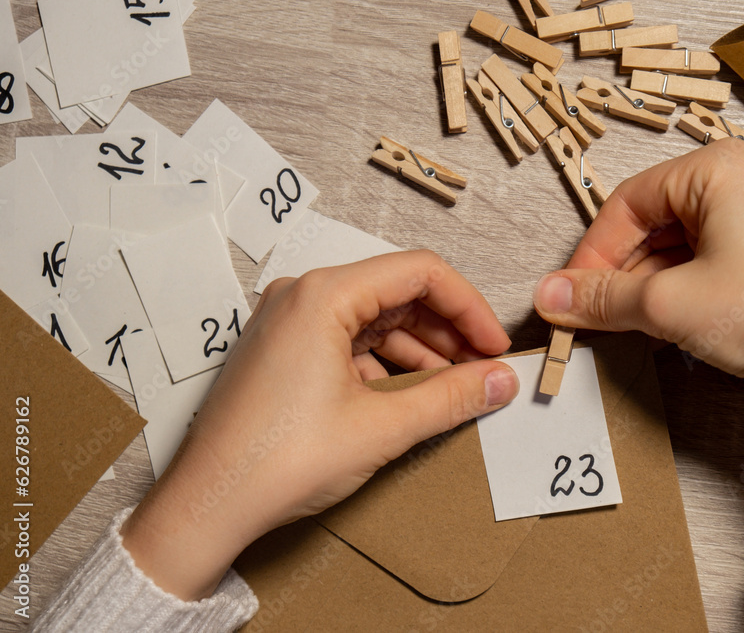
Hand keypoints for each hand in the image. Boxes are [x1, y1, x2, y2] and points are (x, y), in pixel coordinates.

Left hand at [121, 251, 518, 599]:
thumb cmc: (278, 461)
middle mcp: (301, 297)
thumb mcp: (382, 427)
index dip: (469, 307)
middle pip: (397, 293)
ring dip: (419, 350)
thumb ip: (451, 397)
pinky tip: (407, 397)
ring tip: (452, 389)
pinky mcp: (282, 352)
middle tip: (482, 371)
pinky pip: (347, 341)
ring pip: (374, 319)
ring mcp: (287, 324)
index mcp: (323, 295)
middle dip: (447, 331)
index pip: (420, 273)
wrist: (208, 506)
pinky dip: (384, 363)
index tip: (494, 347)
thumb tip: (500, 380)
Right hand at [533, 139, 743, 519]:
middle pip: (652, 223)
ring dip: (646, 286)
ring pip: (678, 247)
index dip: (592, 251)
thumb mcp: (668, 304)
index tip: (570, 292)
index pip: (628, 202)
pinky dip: (679, 291)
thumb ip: (602, 297)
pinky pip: (707, 263)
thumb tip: (550, 296)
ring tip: (627, 326)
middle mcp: (743, 182)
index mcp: (717, 169)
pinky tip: (665, 325)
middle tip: (591, 314)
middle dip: (619, 272)